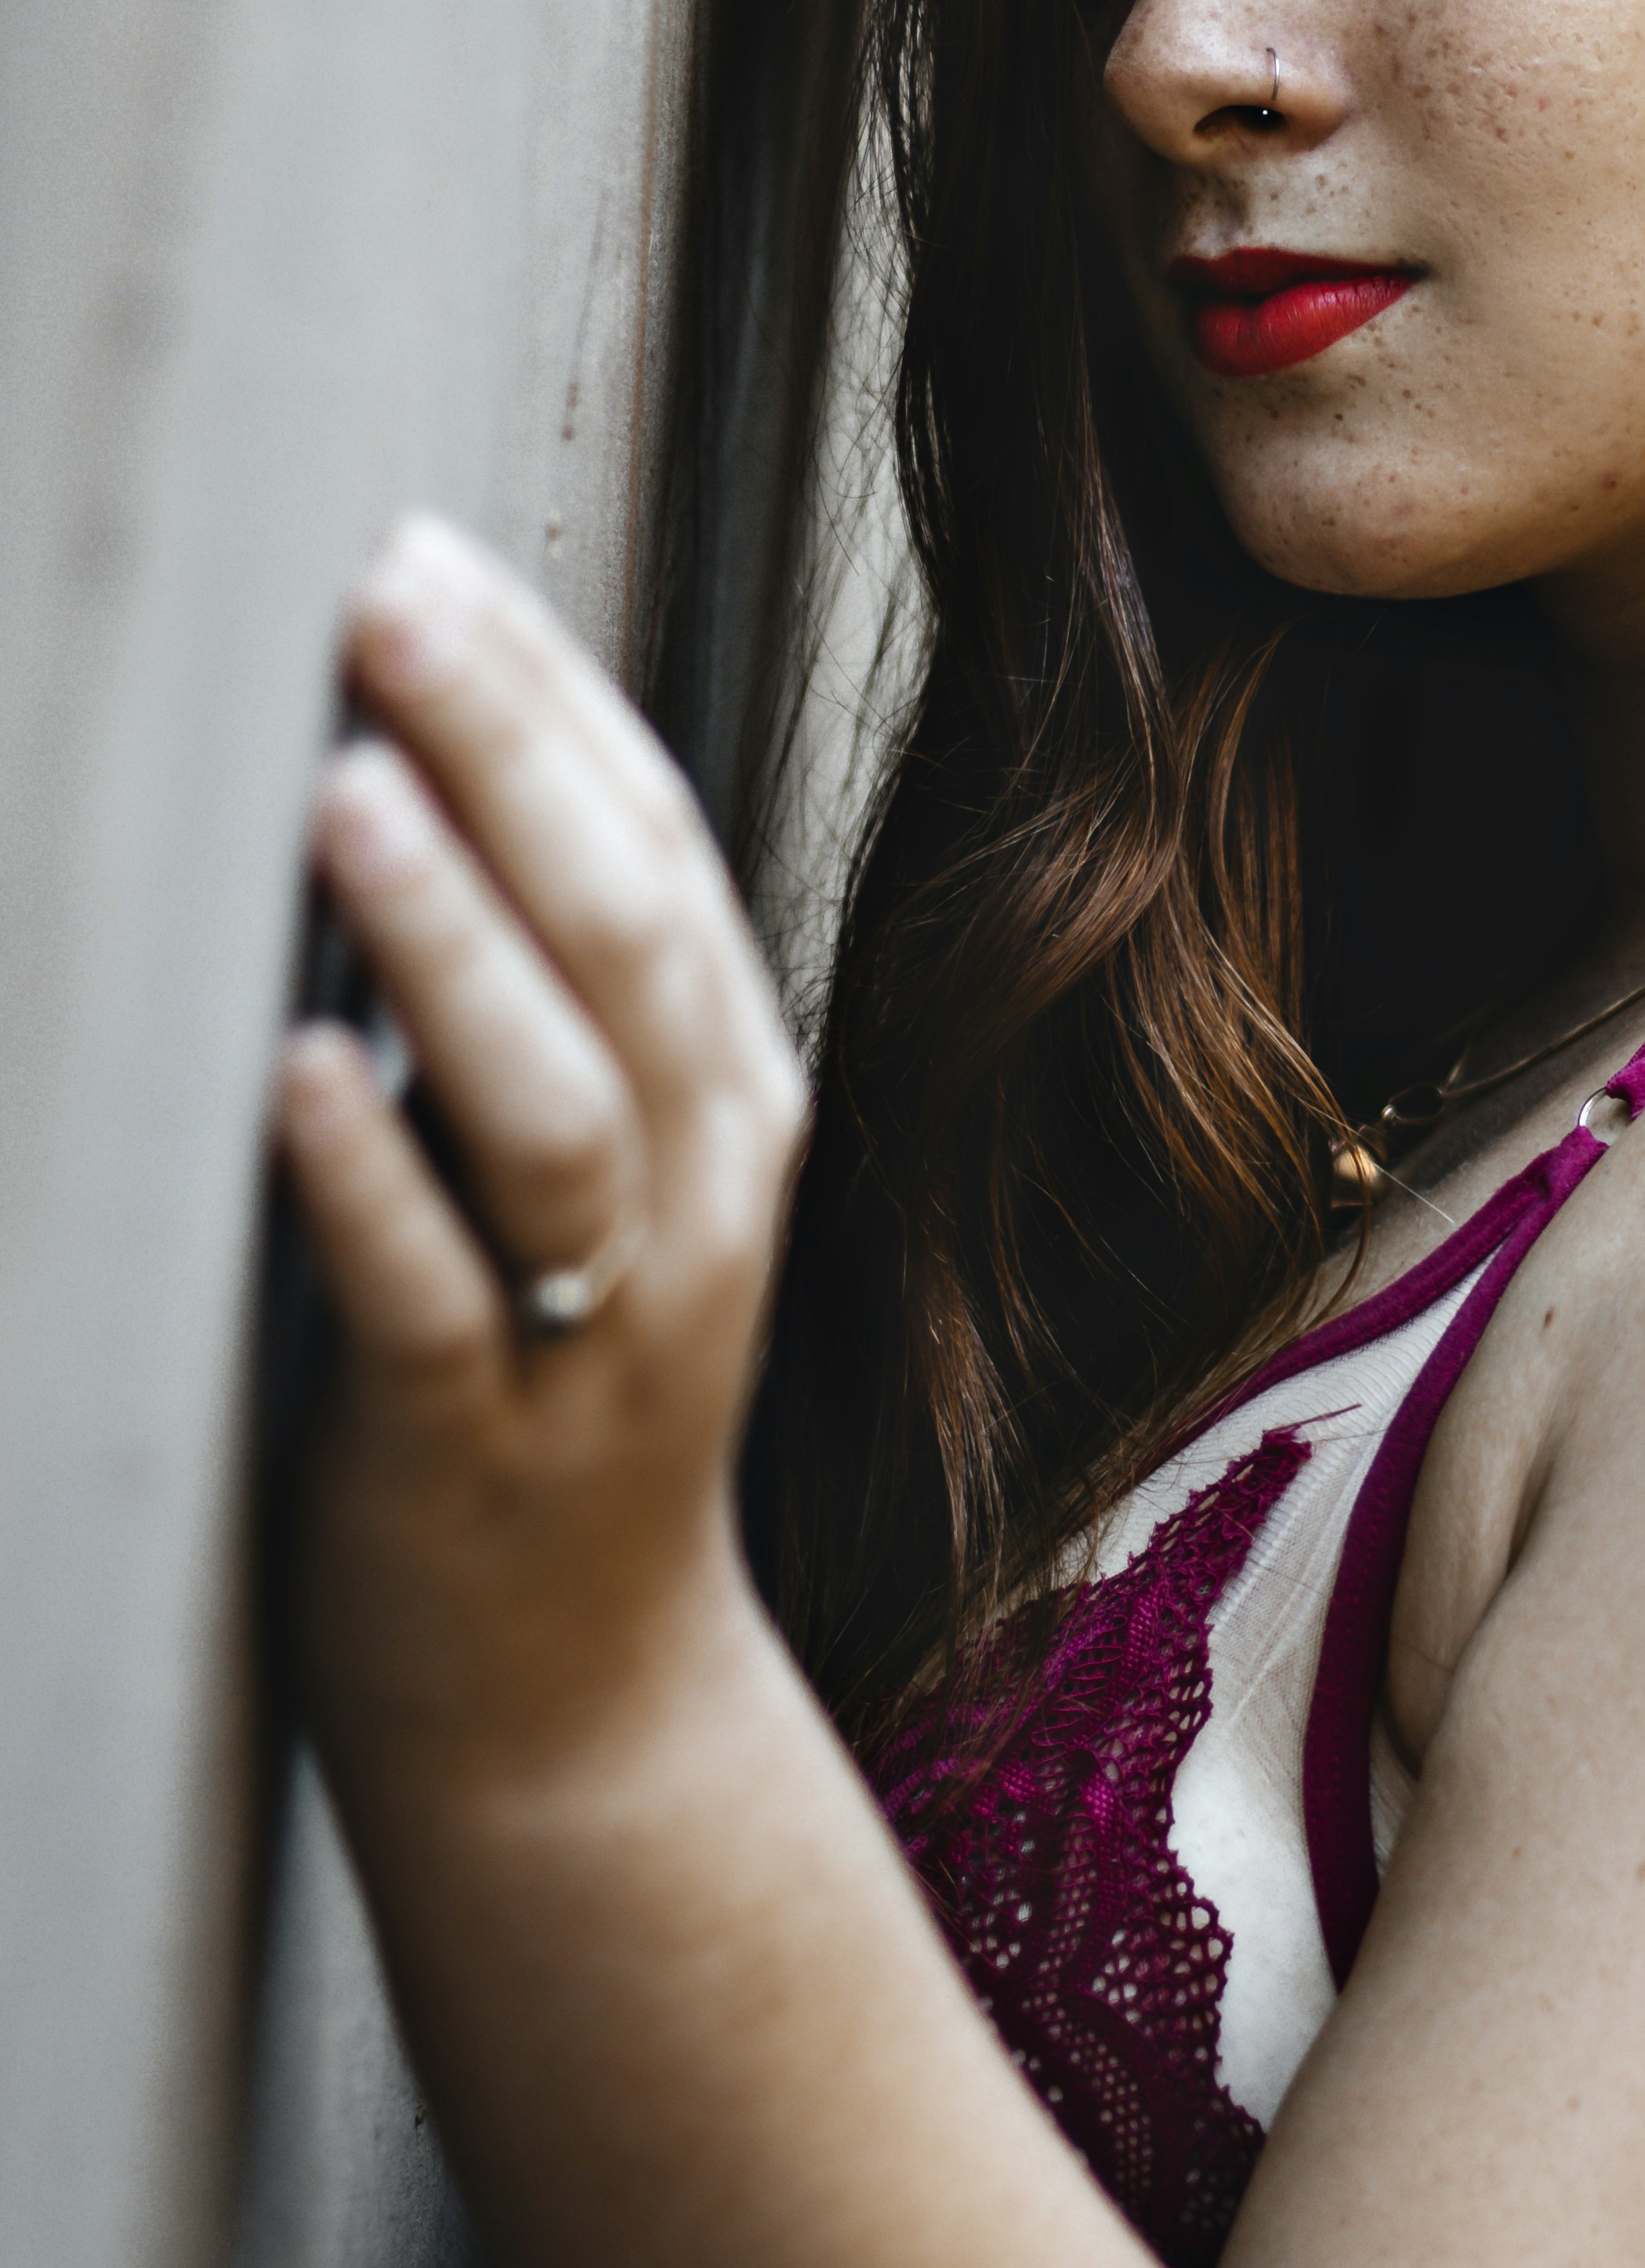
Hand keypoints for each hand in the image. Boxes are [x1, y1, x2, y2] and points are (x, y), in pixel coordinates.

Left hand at [270, 521, 810, 1774]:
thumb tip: (406, 771)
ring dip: (447, 943)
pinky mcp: (476, 1451)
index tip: (430, 556)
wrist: (576, 1711)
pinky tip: (293, 1073)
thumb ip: (545, 1007)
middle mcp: (695, 1200)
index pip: (661, 856)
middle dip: (504, 758)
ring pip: (550, 1112)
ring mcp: (602, 1333)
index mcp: (728, 1108)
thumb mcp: (600, 1186)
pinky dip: (365, 1182)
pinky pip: (433, 1302)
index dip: (553, 700)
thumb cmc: (551, 1404)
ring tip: (343, 794)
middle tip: (385, 600)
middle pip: (625, 945)